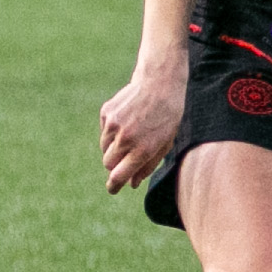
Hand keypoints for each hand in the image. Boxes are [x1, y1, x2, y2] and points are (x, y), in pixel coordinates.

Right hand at [97, 66, 187, 193]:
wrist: (159, 83)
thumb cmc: (167, 116)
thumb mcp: (165, 143)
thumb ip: (148, 165)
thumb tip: (131, 184)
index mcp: (142, 150)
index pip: (119, 176)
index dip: (114, 185)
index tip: (113, 189)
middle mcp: (125, 139)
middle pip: (108, 164)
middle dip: (115, 165)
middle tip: (126, 158)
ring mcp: (113, 125)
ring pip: (104, 148)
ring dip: (113, 148)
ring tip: (132, 135)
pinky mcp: (106, 113)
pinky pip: (104, 132)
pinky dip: (112, 132)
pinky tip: (128, 120)